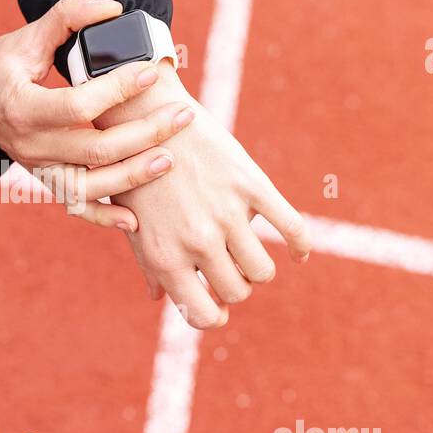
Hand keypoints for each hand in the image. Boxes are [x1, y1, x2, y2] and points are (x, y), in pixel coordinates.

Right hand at [0, 0, 194, 229]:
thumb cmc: (4, 67)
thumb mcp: (27, 37)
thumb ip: (68, 16)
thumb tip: (112, 9)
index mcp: (23, 107)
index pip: (79, 105)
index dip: (118, 90)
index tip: (150, 72)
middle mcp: (31, 146)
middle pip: (96, 150)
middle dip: (145, 133)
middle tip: (181, 115)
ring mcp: (40, 169)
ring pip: (91, 186)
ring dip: (133, 176)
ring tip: (168, 159)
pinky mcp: (48, 183)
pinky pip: (77, 208)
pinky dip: (105, 219)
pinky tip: (135, 221)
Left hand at [99, 63, 311, 328]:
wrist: (144, 117)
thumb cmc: (133, 176)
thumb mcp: (132, 224)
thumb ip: (148, 264)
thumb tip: (158, 298)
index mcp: (166, 258)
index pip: (204, 315)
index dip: (214, 315)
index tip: (217, 303)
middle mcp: (198, 241)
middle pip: (238, 291)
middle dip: (236, 286)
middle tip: (229, 268)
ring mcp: (227, 213)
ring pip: (263, 270)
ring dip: (259, 268)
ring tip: (248, 252)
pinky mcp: (251, 185)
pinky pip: (292, 229)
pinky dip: (300, 246)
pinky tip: (297, 251)